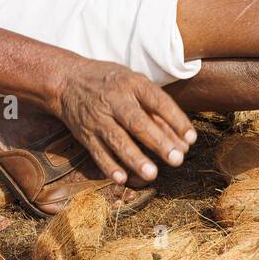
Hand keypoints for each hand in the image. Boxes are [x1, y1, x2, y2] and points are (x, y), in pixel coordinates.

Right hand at [53, 59, 195, 184]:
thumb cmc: (112, 83)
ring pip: (117, 140)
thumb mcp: (135, 83)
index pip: (158, 101)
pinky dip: (109, 166)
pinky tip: (122, 179)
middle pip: (137, 123)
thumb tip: (182, 140)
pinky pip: (97, 152)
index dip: (176, 120)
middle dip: (158, 142)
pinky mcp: (84, 134)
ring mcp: (98, 118)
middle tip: (177, 159)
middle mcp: (115, 100)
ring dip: (135, 158)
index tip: (191, 138)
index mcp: (132, 84)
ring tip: (152, 174)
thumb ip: (157, 110)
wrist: (67, 80)